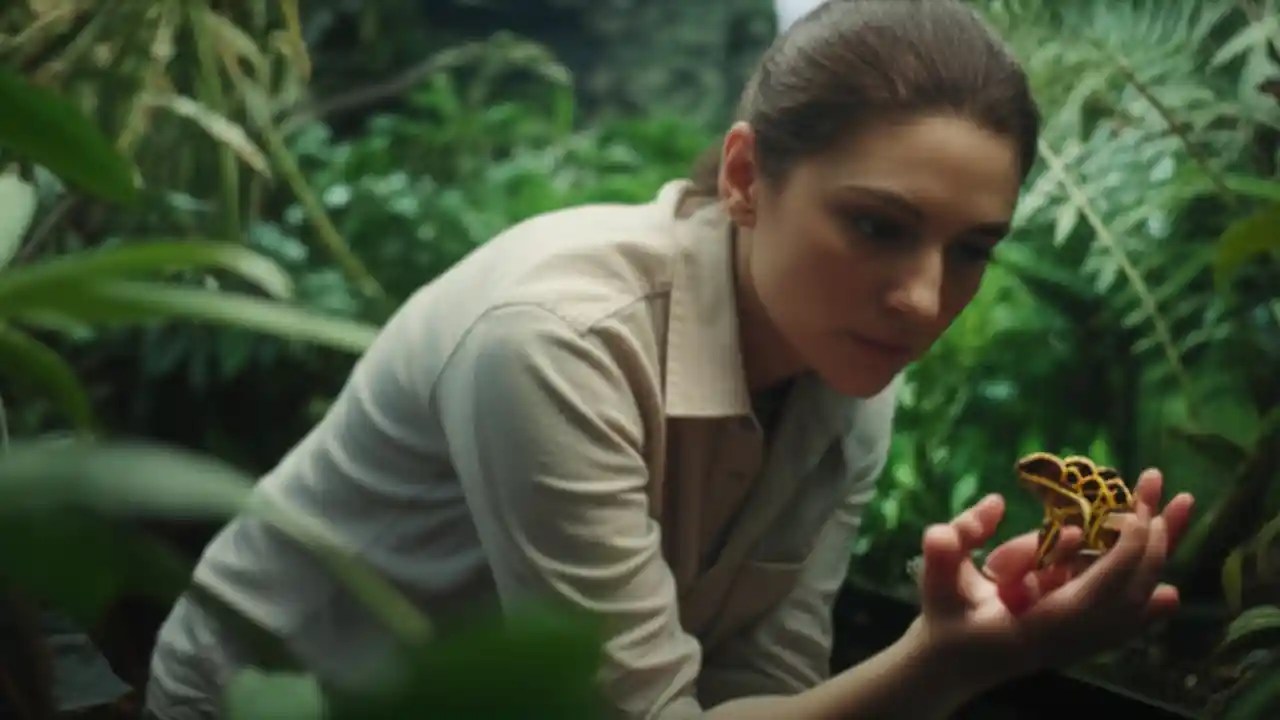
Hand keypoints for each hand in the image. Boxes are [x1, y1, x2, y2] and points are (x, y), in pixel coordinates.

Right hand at [910, 468, 1194, 686]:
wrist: (948, 666)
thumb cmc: (944, 620)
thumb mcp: (935, 581)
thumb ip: (946, 546)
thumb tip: (996, 503)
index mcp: (1040, 626)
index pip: (1097, 590)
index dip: (1122, 552)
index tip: (1134, 511)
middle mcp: (1068, 639)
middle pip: (1128, 593)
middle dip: (1149, 542)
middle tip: (1158, 489)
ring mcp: (1076, 643)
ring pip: (1130, 605)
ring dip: (1154, 558)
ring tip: (1175, 510)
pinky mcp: (1075, 640)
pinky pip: (1119, 625)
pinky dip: (1145, 610)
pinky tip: (1168, 596)